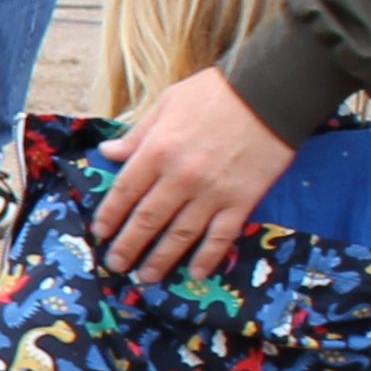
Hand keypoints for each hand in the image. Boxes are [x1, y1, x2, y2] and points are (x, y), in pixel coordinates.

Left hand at [92, 67, 297, 283]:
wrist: (270, 93)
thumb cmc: (215, 93)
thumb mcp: (167, 103)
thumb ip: (137, 134)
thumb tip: (107, 153)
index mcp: (157, 150)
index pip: (124, 192)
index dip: (110, 216)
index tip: (100, 232)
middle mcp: (180, 177)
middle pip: (147, 220)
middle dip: (128, 246)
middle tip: (116, 264)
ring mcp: (211, 193)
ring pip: (179, 235)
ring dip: (160, 259)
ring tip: (146, 277)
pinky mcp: (241, 201)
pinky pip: (220, 236)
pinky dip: (206, 257)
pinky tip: (194, 272)